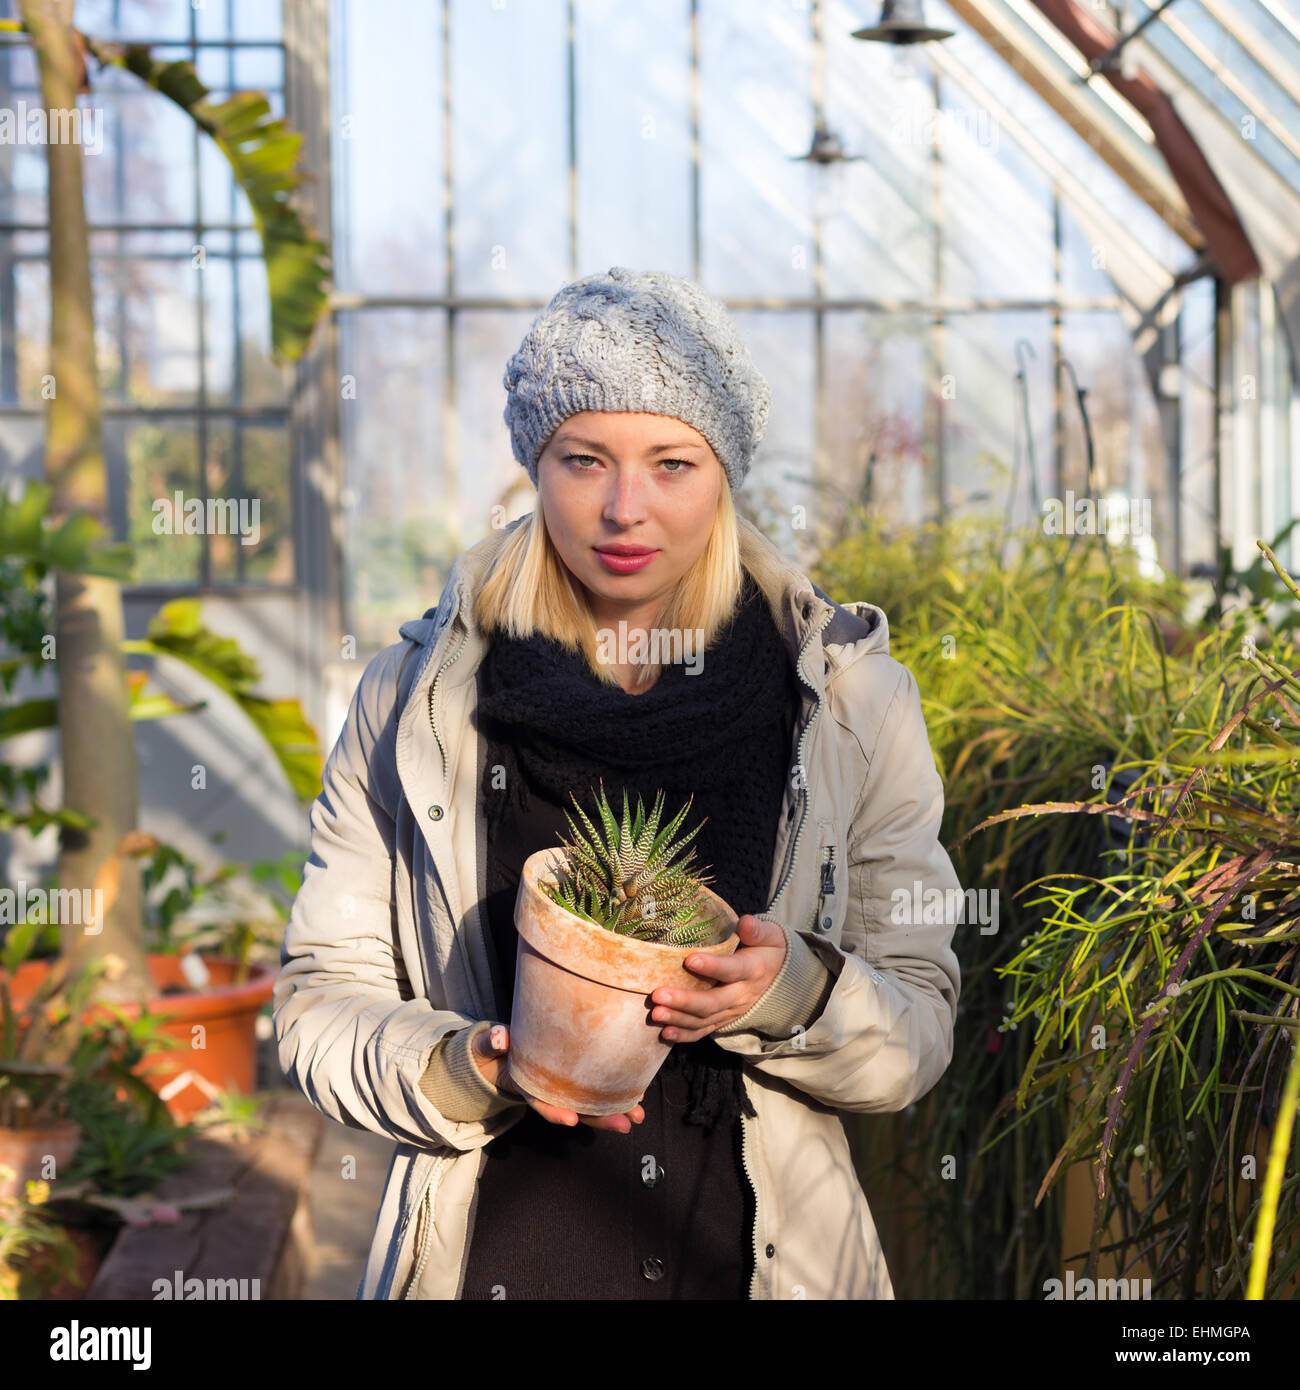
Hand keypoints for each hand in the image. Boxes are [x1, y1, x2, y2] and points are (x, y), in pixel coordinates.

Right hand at [469, 1024, 644, 1132]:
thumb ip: (494, 1042)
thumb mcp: (490, 1045)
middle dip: (601, 1118)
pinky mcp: (577, 1079)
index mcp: (528, 1086)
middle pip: (575, 1109)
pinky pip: (596, 1089)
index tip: (571, 1119)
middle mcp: (549, 1092)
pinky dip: (615, 1094)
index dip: (555, 1112)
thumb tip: (499, 1037)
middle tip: (626, 1123)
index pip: (541, 1103)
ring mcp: (565, 1088)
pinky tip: (636, 1095)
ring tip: (637, 1114)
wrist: (504, 1051)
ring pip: (591, 1103)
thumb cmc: (498, 1048)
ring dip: (615, 1111)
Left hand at [648, 913, 787, 1042]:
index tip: (689, 960)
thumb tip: (745, 922)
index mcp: (753, 970)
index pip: (732, 970)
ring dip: (678, 1019)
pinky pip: (703, 1031)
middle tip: (658, 995)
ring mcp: (731, 1011)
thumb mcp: (771, 936)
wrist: (782, 979)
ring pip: (704, 1020)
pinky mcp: (722, 1020)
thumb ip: (757, 930)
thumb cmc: (769, 950)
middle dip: (684, 1001)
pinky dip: (684, 1035)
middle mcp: (741, 995)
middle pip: (712, 1002)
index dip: (712, 966)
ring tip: (655, 1014)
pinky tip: (664, 1034)